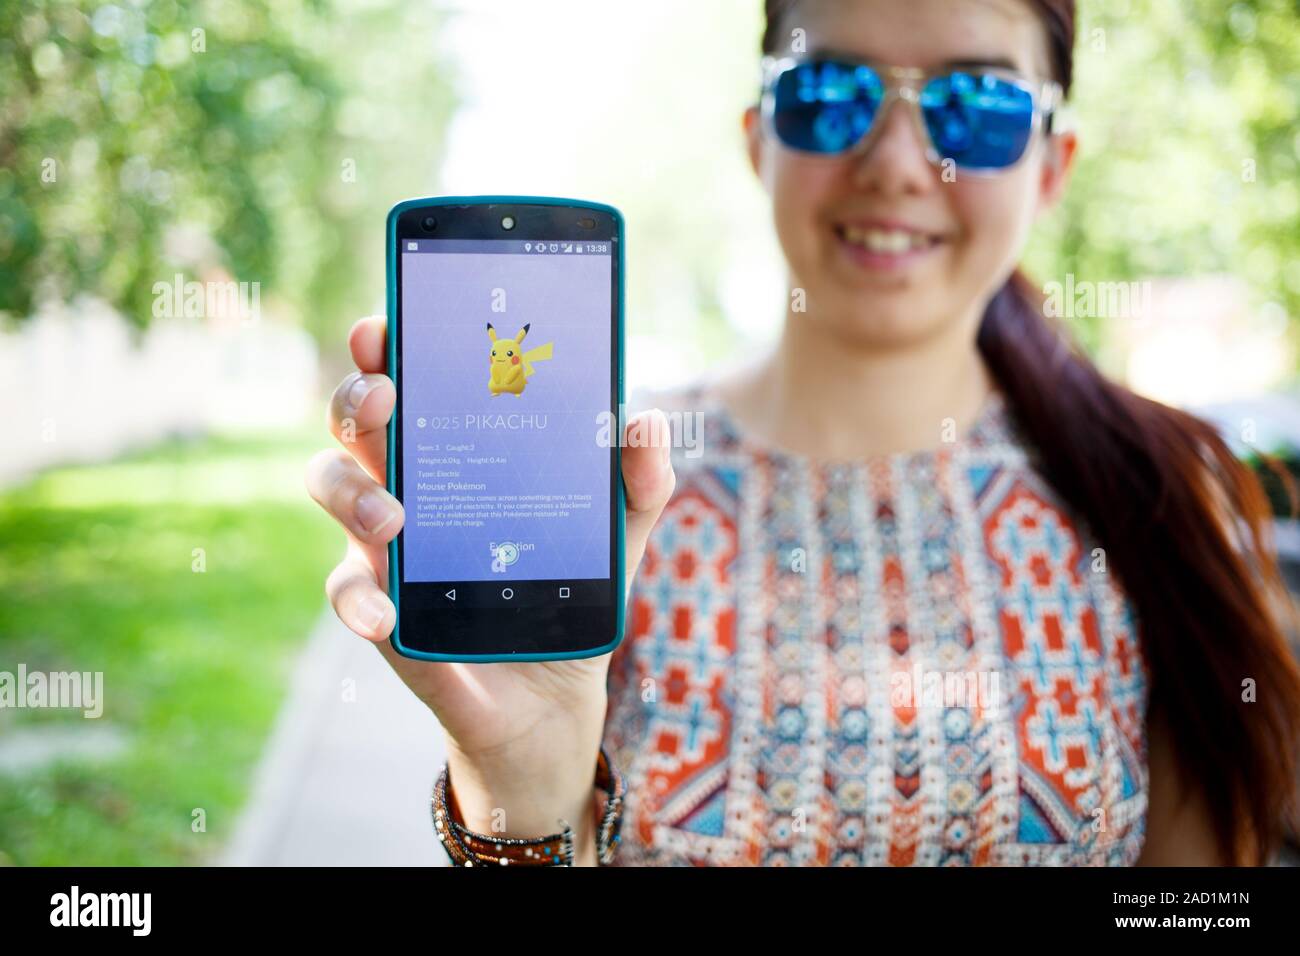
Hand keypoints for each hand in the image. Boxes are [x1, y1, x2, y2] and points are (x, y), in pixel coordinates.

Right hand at [305, 315, 674, 851]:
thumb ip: (637, 480)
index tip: (388, 323)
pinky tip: (385, 613)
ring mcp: (388, 545)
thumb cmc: (571, 588)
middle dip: (356, 397)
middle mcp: (411, 482)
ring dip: (352, 493)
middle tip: (385, 399)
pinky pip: (348, 593)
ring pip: (333, 490)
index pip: (415, 380)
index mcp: (460, 448)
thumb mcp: (618, 533)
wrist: (556, 692)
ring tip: (392, 520)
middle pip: (357, 421)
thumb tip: (642, 417)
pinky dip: (361, 600)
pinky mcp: (384, 608)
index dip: (389, 346)